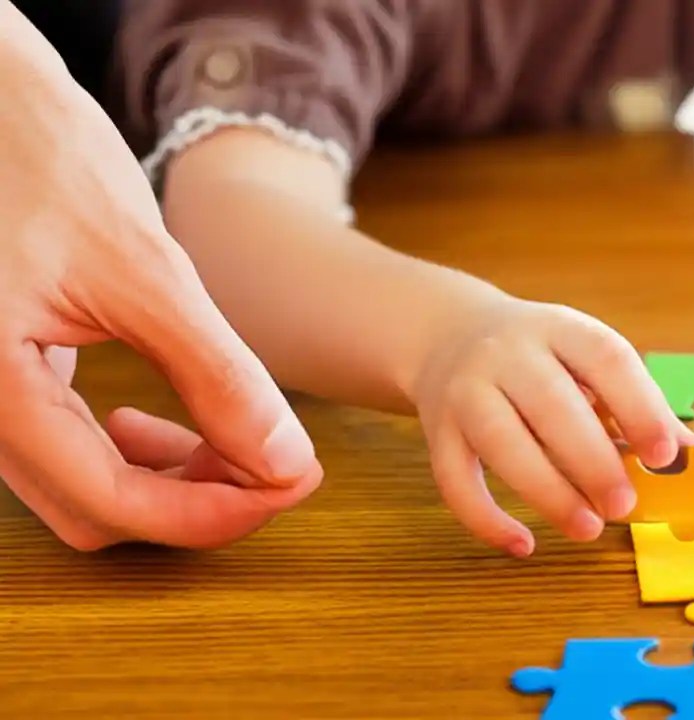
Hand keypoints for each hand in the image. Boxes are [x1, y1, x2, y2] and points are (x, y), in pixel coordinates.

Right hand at [0, 23, 321, 549]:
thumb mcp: (142, 266)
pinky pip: (67, 445)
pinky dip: (133, 449)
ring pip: (80, 484)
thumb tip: (283, 461)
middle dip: (195, 500)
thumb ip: (213, 371)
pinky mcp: (2, 373)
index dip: (211, 513)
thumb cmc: (40, 157)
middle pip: (93, 508)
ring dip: (168, 478)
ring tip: (236, 442)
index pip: (109, 501)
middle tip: (278, 465)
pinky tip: (178, 420)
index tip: (290, 486)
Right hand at [412, 297, 693, 556]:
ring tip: (588, 528)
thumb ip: (645, 414)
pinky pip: (454, 479)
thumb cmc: (545, 362)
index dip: (638, 405)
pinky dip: (486, 519)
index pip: (605, 358)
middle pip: (551, 403)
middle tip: (626, 505)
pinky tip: (524, 545)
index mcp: (563, 330)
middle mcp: (510, 353)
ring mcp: (467, 390)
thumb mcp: (593, 369)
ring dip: (547, 491)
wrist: (451, 334)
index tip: (666, 453)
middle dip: (591, 459)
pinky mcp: (437, 431)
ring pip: (500, 441)